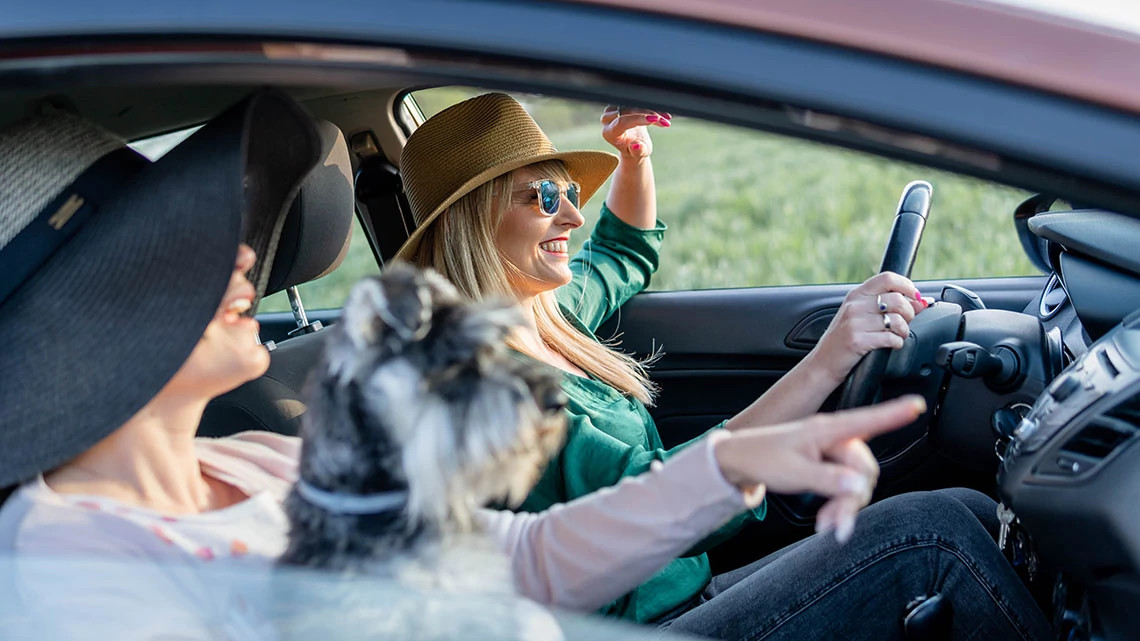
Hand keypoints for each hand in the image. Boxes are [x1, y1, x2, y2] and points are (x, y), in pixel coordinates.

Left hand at [600, 106, 670, 159]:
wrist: (633, 145)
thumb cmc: (635, 151)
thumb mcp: (638, 155)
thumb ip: (637, 151)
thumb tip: (636, 145)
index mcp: (609, 133)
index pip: (623, 121)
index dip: (640, 119)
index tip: (656, 119)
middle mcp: (607, 120)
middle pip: (630, 111)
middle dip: (649, 115)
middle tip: (664, 121)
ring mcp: (613, 110)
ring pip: (635, 105)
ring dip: (652, 111)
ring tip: (665, 119)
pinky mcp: (621, 104)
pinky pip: (637, 102)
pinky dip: (650, 108)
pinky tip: (662, 114)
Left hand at [713, 395, 926, 542]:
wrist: (740, 461)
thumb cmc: (762, 458)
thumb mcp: (794, 472)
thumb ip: (828, 479)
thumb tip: (858, 486)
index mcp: (827, 430)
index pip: (867, 419)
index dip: (894, 412)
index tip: (916, 404)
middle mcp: (833, 439)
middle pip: (863, 469)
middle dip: (854, 498)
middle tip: (837, 523)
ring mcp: (830, 453)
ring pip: (855, 482)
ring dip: (845, 507)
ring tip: (827, 526)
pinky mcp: (826, 466)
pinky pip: (843, 487)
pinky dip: (838, 506)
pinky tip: (826, 521)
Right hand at [811, 272, 927, 386]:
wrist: (823, 363)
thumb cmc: (843, 340)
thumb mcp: (860, 316)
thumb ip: (887, 306)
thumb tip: (920, 301)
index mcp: (856, 295)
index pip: (888, 278)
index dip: (907, 286)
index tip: (915, 297)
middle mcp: (855, 306)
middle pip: (897, 299)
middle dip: (909, 313)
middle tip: (905, 322)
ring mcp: (855, 323)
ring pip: (897, 320)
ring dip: (904, 330)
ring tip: (898, 335)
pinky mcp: (857, 340)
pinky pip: (891, 338)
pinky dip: (897, 343)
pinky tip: (892, 344)